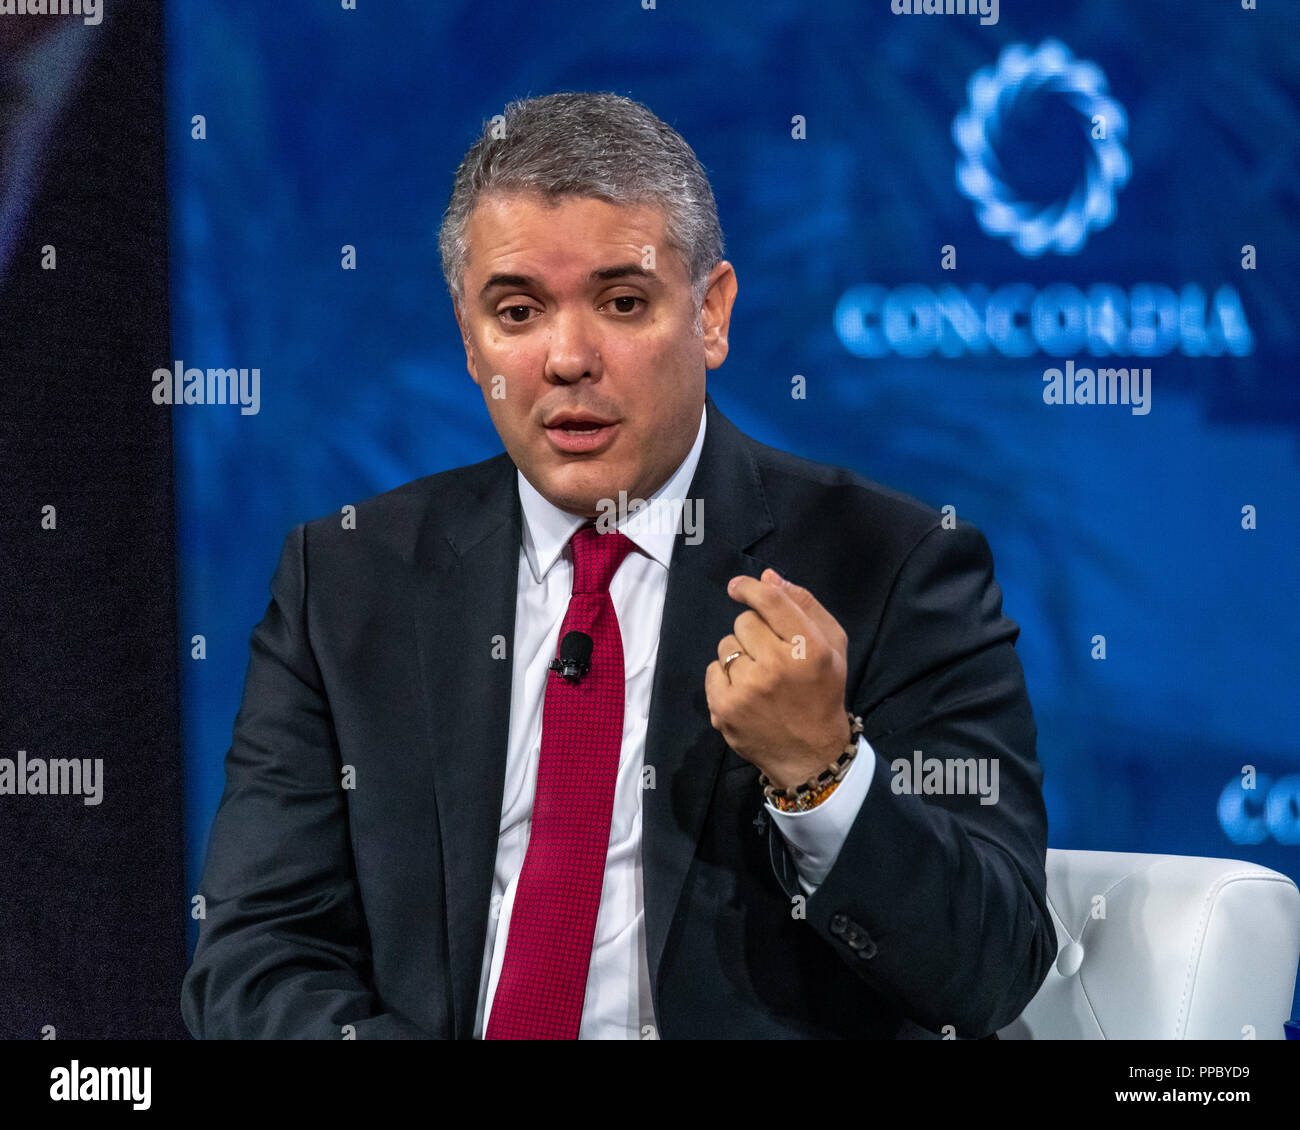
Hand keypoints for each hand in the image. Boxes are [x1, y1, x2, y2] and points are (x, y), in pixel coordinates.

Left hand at [705, 568, 850, 789]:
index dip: (749, 588)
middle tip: (769, 654)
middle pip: (743, 622)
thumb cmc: (822, 692)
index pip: (770, 601)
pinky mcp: (724, 708)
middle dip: (753, 632)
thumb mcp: (832, 646)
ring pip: (726, 645)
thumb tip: (768, 578)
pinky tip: (746, 693)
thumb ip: (803, 606)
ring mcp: (747, 689)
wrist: (810, 753)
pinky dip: (725, 678)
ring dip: (739, 655)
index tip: (737, 587)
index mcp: (808, 648)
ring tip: (759, 677)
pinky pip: (713, 670)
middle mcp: (776, 666)